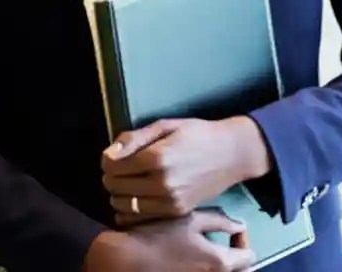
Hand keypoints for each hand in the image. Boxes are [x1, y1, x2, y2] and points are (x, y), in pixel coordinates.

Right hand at [82, 213, 254, 271]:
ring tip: (211, 254)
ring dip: (224, 268)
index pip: (249, 256)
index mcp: (220, 263)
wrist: (125, 260)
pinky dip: (207, 271)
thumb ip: (220, 221)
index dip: (243, 241)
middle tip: (227, 246)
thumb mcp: (191, 219)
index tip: (232, 231)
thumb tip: (239, 225)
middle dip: (239, 260)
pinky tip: (194, 261)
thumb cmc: (158, 235)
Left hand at [101, 117, 271, 223]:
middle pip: (114, 186)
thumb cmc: (199, 134)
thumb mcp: (166, 126)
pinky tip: (141, 195)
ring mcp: (169, 201)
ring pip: (124, 205)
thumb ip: (134, 138)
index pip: (112, 167)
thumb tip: (109, 154)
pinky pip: (140, 216)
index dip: (108, 160)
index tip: (115, 156)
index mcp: (157, 157)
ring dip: (120, 194)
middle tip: (122, 168)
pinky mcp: (176, 212)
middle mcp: (161, 183)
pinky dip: (133, 208)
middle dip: (112, 176)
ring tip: (131, 182)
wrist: (233, 155)